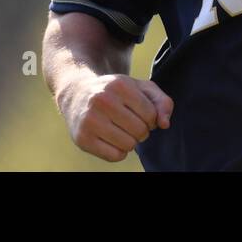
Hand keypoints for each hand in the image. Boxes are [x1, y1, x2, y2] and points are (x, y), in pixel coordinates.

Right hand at [58, 73, 173, 162]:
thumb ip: (162, 102)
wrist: (77, 94)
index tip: (140, 114)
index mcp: (119, 85)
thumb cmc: (116, 92)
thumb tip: (165, 124)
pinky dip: (119, 152)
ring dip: (131, 142)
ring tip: (122, 131)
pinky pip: (114, 156)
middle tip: (131, 124)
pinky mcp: (82, 139)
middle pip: (140, 131)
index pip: (151, 115)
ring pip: (128, 145)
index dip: (151, 118)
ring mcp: (90, 120)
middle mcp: (102, 100)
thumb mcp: (140, 88)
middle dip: (141, 131)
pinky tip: (112, 139)